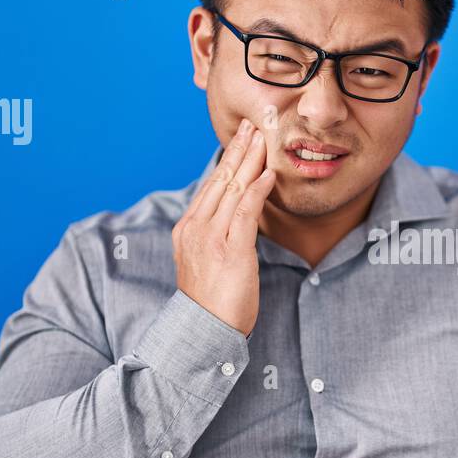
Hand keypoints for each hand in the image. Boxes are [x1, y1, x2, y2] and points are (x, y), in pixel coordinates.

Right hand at [171, 118, 274, 335]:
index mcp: (189, 228)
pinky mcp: (231, 250)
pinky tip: (268, 172)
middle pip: (220, 179)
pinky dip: (257, 188)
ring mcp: (212, 237)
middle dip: (238, 150)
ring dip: (250, 160)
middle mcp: (196, 228)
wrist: (203, 332)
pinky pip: (245, 211)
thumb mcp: (207, 261)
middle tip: (253, 124)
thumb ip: (217, 236)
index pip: (211, 185)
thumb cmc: (212, 302)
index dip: (228, 159)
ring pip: (232, 189)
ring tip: (263, 138)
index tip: (241, 139)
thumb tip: (236, 218)